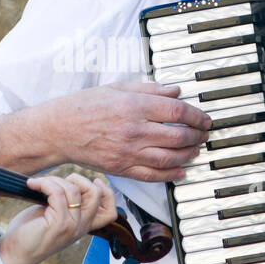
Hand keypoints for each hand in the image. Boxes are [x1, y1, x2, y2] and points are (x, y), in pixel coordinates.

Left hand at [0, 174, 117, 263]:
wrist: (15, 254)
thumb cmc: (31, 233)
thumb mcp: (55, 217)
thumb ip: (67, 204)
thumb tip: (69, 182)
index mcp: (83, 226)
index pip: (110, 212)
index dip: (107, 193)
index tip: (93, 182)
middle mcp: (81, 227)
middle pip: (96, 194)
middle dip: (78, 179)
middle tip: (58, 182)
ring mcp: (71, 226)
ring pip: (73, 190)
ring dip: (54, 180)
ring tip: (39, 184)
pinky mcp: (58, 224)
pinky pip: (57, 192)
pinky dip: (44, 183)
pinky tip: (32, 185)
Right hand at [41, 82, 210, 181]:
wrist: (59, 129)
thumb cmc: (85, 106)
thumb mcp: (118, 88)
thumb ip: (149, 90)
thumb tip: (175, 91)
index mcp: (135, 106)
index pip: (177, 112)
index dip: (197, 116)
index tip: (204, 119)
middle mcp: (134, 130)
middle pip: (178, 136)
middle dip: (197, 136)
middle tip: (203, 134)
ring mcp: (128, 151)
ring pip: (170, 158)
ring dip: (188, 155)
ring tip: (195, 150)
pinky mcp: (122, 168)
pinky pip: (153, 175)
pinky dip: (171, 175)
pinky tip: (181, 171)